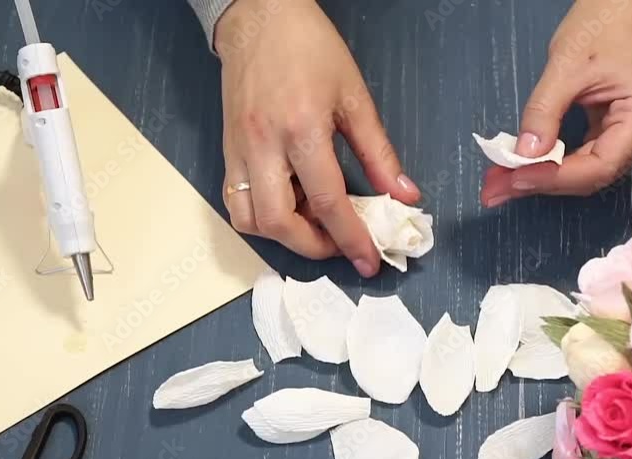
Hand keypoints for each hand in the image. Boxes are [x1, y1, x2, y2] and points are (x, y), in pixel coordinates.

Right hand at [216, 0, 419, 275]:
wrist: (258, 17)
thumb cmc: (309, 48)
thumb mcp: (354, 97)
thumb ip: (379, 153)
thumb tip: (404, 195)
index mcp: (302, 129)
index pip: (328, 201)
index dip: (352, 238)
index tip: (369, 260)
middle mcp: (263, 146)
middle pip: (280, 223)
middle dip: (314, 247)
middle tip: (342, 244)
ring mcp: (239, 151)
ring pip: (250, 220)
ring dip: (284, 236)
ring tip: (314, 224)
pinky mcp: (226, 151)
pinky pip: (236, 202)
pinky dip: (262, 219)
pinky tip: (289, 207)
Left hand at [481, 0, 631, 205]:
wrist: (617, 11)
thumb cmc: (599, 28)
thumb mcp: (564, 67)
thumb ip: (544, 112)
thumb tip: (524, 155)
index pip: (601, 164)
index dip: (556, 177)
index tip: (515, 179)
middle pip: (593, 174)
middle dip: (542, 181)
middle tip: (495, 189)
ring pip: (587, 173)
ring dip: (543, 178)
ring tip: (501, 182)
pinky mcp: (623, 137)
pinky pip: (587, 160)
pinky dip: (554, 166)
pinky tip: (523, 170)